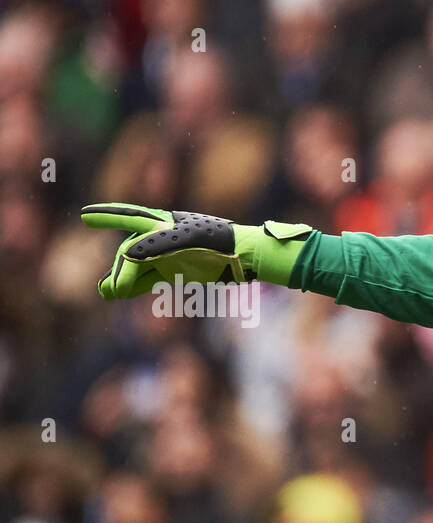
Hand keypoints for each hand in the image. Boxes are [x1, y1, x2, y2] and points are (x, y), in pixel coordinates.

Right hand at [81, 203, 311, 299]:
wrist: (243, 256)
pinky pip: (149, 278)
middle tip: (110, 289)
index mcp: (163, 223)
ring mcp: (168, 256)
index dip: (107, 216)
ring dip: (122, 279)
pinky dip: (134, 286)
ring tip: (109, 292)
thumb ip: (155, 248)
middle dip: (118, 268)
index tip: (85, 216)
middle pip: (131, 252)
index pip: (129, 216)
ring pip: (137, 268)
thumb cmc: (216, 242)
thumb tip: (125, 256)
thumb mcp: (186, 242)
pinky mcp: (176, 272)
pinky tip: (121, 292)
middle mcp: (162, 238)